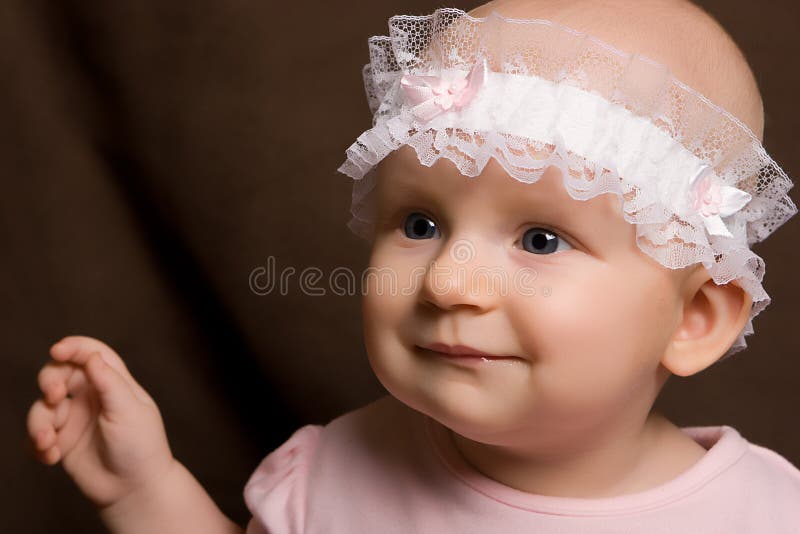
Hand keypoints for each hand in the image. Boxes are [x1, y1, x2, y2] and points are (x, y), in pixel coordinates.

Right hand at [27, 335, 175, 508]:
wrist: (134, 488)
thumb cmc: (141, 446)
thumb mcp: (129, 411)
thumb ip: (110, 383)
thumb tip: (93, 356)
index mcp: (112, 383)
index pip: (90, 354)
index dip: (73, 347)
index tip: (57, 351)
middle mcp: (90, 397)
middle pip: (58, 374)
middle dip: (48, 381)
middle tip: (53, 396)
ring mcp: (74, 419)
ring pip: (41, 407)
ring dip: (39, 422)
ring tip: (48, 441)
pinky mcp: (61, 441)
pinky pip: (36, 435)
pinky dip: (37, 444)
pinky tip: (51, 457)